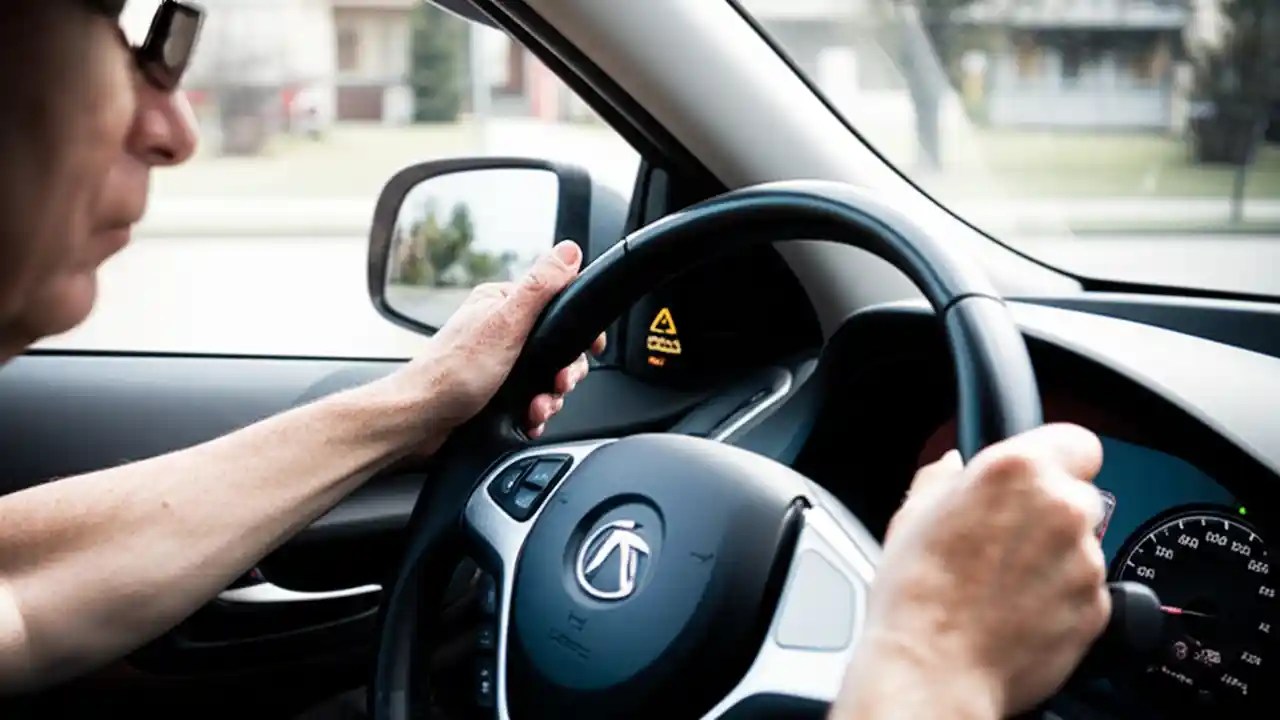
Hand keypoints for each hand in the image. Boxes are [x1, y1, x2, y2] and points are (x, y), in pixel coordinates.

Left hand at [383, 240, 605, 452]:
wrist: (419, 421)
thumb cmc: (452, 373)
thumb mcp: (505, 324)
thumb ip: (539, 288)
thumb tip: (569, 252)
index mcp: (502, 304)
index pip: (558, 305)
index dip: (578, 330)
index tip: (590, 349)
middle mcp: (500, 330)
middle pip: (557, 347)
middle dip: (563, 373)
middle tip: (557, 384)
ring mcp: (498, 362)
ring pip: (546, 377)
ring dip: (549, 398)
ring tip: (537, 408)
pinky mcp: (496, 391)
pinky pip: (531, 400)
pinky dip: (535, 413)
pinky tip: (529, 419)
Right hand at [832, 424, 1109, 718]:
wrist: (935, 666)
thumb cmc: (917, 593)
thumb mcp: (913, 514)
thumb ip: (943, 478)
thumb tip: (952, 467)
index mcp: (1015, 468)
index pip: (1076, 440)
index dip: (1058, 458)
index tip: (1041, 475)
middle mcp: (1061, 506)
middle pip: (1080, 494)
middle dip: (1051, 511)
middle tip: (1007, 537)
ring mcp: (1086, 558)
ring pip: (1084, 544)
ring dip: (1056, 556)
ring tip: (1005, 581)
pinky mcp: (1099, 606)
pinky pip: (1087, 589)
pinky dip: (1062, 596)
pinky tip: (1019, 608)